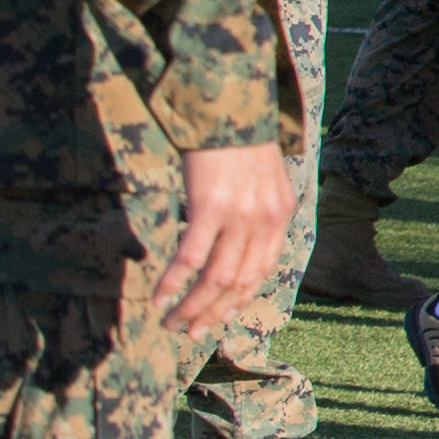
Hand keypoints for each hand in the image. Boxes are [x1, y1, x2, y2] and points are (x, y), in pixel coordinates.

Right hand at [150, 142, 294, 341]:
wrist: (230, 105)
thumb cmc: (240, 140)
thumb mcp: (264, 178)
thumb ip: (259, 210)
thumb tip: (241, 239)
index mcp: (280, 215)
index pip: (263, 270)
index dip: (241, 298)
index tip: (220, 317)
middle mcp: (265, 220)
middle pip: (241, 282)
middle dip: (214, 312)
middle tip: (192, 332)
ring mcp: (239, 216)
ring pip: (217, 278)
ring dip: (192, 306)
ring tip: (171, 322)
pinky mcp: (209, 207)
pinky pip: (190, 257)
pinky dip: (174, 283)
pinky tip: (159, 297)